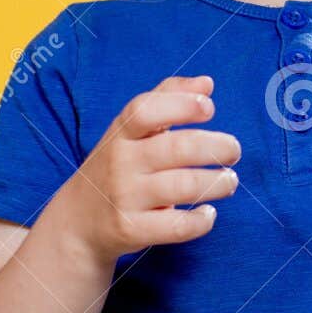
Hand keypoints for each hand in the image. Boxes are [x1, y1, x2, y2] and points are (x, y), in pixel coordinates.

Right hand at [58, 76, 240, 263]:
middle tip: (233, 150)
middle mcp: (121, 162)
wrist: (78, 221)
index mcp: (122, 133)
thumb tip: (206, 83)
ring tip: (229, 181)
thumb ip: (167, 99)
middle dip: (216, 147)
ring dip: (218, 183)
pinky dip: (201, 220)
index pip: (145, 110)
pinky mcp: (131, 229)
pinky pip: (177, 226)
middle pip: (176, 148)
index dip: (181, 105)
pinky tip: (208, 212)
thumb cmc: (118, 166)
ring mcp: (125, 197)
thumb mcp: (131, 130)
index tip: (209, 108)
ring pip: (184, 186)